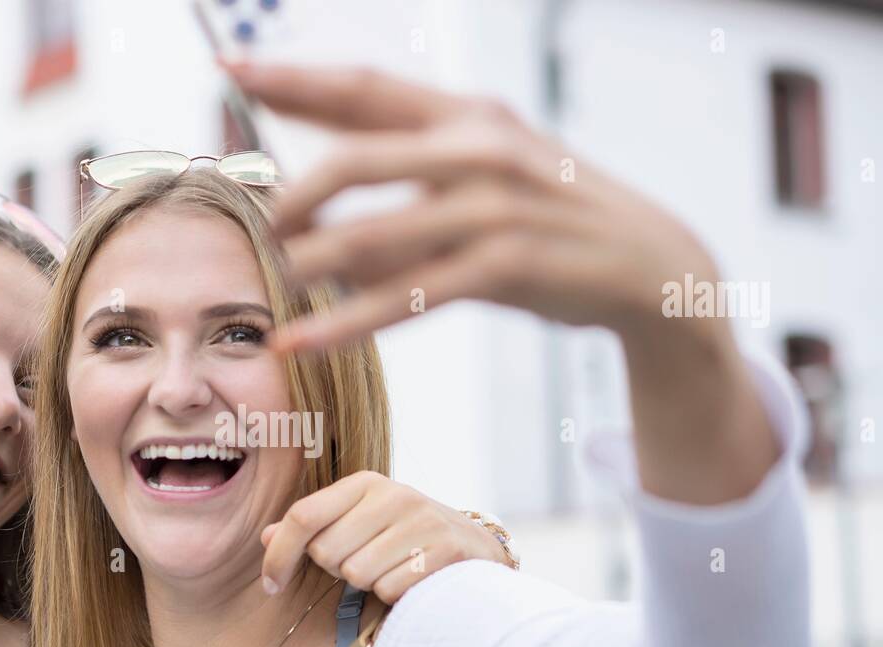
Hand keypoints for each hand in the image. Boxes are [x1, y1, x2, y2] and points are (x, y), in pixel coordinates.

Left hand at [222, 61, 724, 353]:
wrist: (653, 265)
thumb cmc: (555, 217)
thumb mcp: (490, 173)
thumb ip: (413, 174)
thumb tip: (327, 190)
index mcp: (469, 115)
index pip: (367, 87)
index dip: (294, 78)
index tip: (229, 69)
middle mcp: (477, 148)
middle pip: (354, 158)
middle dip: (292, 194)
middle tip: (257, 225)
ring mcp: (495, 205)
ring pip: (373, 232)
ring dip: (311, 262)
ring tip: (272, 283)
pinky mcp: (507, 264)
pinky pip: (409, 295)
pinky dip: (349, 322)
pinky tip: (305, 341)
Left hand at [260, 471, 510, 604]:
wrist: (476, 548)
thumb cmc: (402, 538)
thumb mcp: (357, 522)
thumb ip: (312, 528)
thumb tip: (265, 537)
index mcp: (365, 483)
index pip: (303, 516)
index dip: (278, 555)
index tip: (269, 584)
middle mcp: (394, 494)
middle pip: (327, 552)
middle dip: (338, 569)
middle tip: (364, 563)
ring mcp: (422, 521)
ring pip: (358, 574)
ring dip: (368, 584)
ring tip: (390, 569)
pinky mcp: (446, 550)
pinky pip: (390, 589)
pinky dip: (394, 594)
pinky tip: (411, 579)